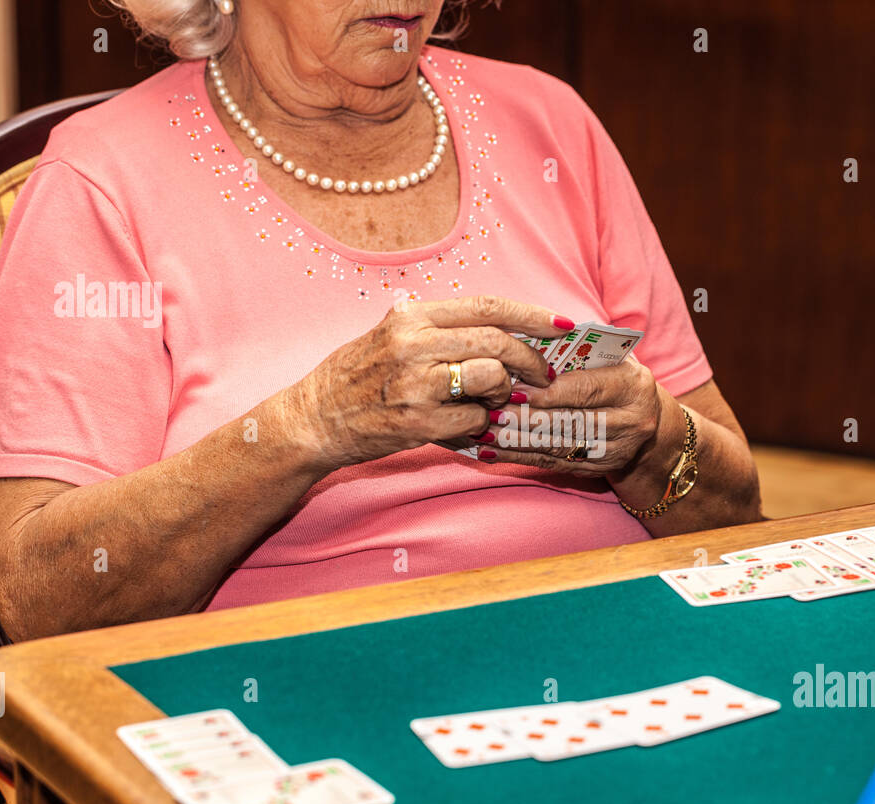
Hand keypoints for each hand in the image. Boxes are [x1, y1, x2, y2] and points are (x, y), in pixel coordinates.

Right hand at [290, 296, 570, 468]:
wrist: (312, 420)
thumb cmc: (356, 380)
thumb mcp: (391, 336)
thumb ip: (439, 330)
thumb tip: (500, 333)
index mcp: (412, 317)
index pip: (487, 306)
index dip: (531, 315)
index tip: (561, 325)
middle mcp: (413, 343)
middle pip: (497, 342)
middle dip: (531, 360)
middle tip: (543, 376)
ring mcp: (415, 383)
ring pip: (490, 378)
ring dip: (503, 394)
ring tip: (492, 403)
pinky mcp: (416, 421)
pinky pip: (474, 421)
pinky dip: (480, 426)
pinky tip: (466, 426)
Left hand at [478, 358, 666, 474]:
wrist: (650, 423)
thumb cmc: (617, 378)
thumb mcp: (609, 359)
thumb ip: (575, 354)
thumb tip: (522, 346)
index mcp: (633, 386)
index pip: (585, 389)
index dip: (547, 391)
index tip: (513, 387)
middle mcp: (630, 422)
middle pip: (568, 421)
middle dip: (523, 417)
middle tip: (487, 411)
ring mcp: (615, 451)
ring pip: (556, 446)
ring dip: (514, 440)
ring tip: (480, 431)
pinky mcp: (597, 470)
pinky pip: (552, 464)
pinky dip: (518, 458)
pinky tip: (490, 452)